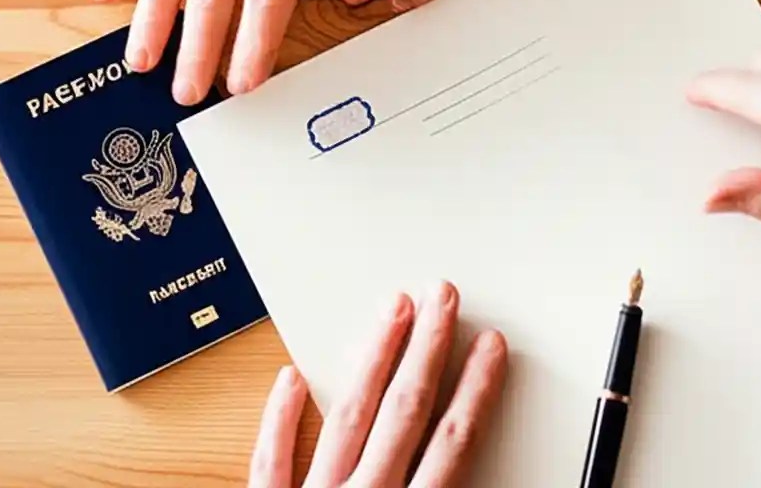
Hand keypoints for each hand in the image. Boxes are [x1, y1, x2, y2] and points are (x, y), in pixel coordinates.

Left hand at [248, 283, 507, 486]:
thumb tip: (474, 460)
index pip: (452, 442)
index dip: (476, 389)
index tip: (489, 348)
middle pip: (405, 410)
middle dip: (429, 347)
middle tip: (442, 298)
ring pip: (350, 416)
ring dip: (376, 358)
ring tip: (393, 310)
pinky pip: (272, 458)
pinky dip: (282, 417)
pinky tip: (291, 378)